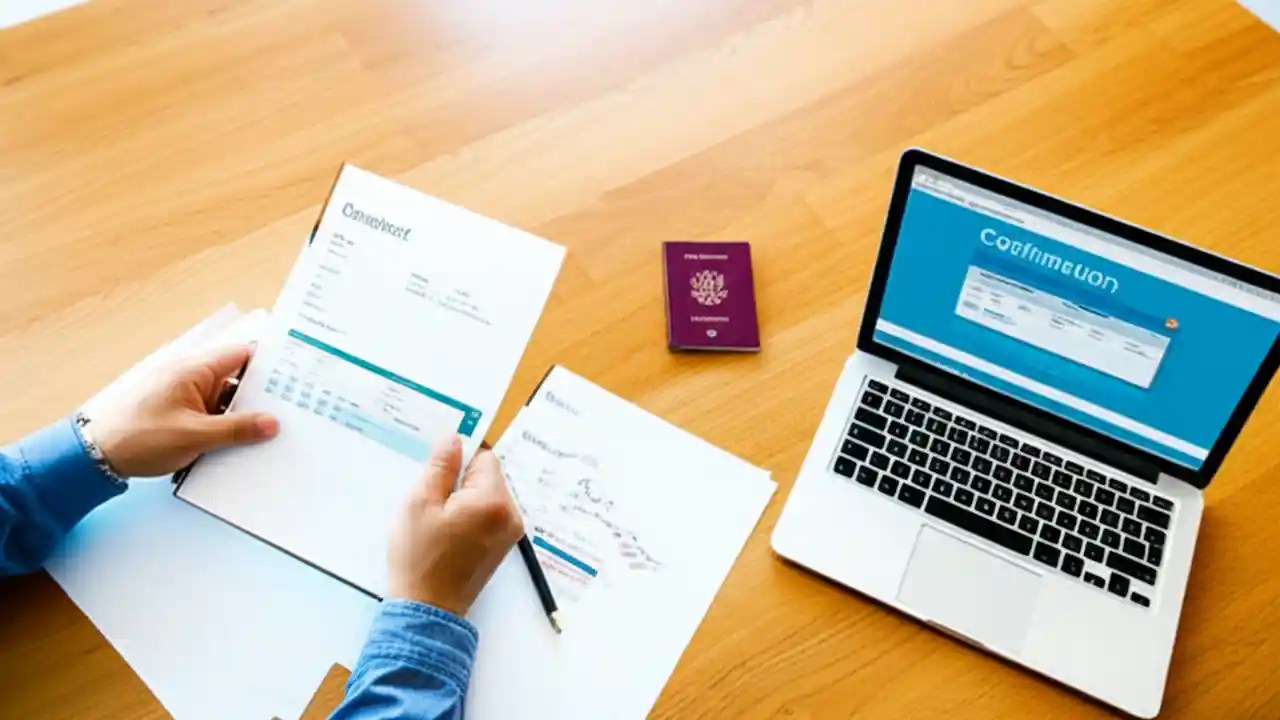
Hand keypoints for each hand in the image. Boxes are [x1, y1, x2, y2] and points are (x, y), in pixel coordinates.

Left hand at [87, 345, 278, 476]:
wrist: (96, 454)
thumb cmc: (138, 437)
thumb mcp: (195, 436)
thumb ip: (237, 429)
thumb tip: (271, 423)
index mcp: (195, 369)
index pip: (243, 354)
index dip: (271, 362)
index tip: (296, 374)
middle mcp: (192, 376)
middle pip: (239, 378)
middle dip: (262, 394)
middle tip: (291, 409)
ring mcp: (186, 393)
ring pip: (227, 398)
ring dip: (243, 414)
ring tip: (269, 431)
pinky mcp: (180, 410)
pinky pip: (212, 412)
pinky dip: (226, 424)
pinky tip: (239, 441)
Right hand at [387, 434, 523, 615]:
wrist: (427, 609)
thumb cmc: (420, 558)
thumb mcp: (420, 503)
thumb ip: (441, 466)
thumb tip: (454, 438)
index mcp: (494, 501)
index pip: (484, 457)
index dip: (459, 459)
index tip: (438, 470)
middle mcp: (511, 515)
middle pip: (489, 476)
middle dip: (461, 481)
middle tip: (433, 501)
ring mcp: (510, 532)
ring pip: (487, 495)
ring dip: (464, 498)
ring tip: (439, 520)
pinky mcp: (503, 545)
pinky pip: (489, 514)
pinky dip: (470, 515)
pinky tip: (448, 531)